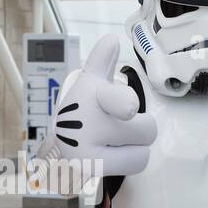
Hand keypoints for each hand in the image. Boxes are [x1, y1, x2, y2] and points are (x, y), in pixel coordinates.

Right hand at [46, 34, 156, 177]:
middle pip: (147, 129)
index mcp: (93, 96)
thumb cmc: (85, 110)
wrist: (60, 141)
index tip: (130, 109)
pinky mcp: (91, 168)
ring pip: (142, 152)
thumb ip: (102, 61)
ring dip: (137, 147)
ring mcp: (88, 147)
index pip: (114, 99)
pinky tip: (115, 153)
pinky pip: (136, 164)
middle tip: (124, 127)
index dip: (124, 104)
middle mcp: (88, 122)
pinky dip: (131, 159)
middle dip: (142, 129)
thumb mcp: (91, 84)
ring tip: (118, 142)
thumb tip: (111, 40)